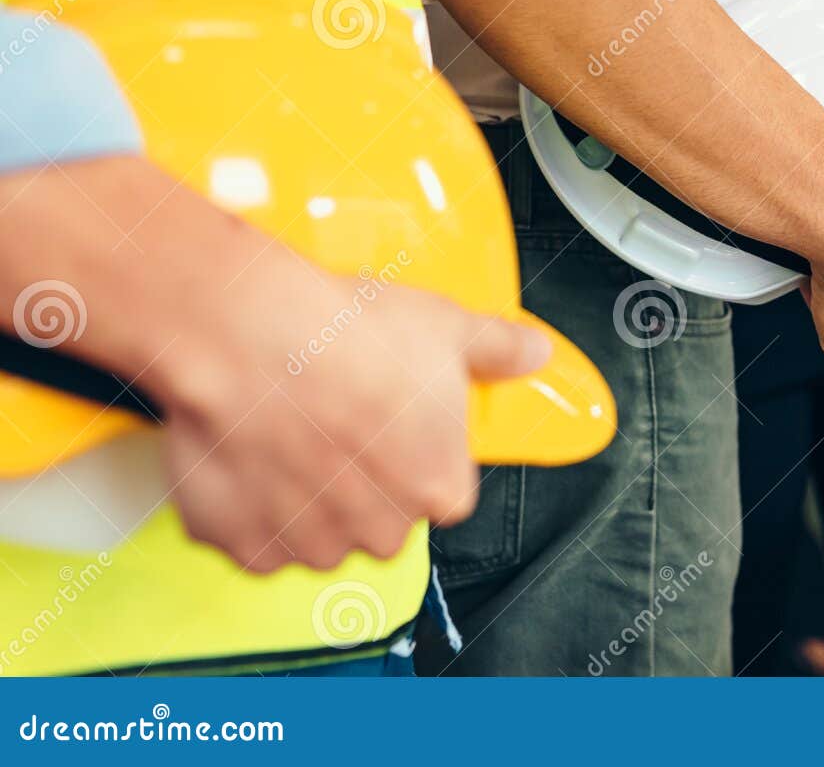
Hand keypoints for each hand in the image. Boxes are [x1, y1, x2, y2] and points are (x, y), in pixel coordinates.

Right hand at [0, 157, 551, 573]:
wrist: (249, 341)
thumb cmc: (348, 336)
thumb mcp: (447, 327)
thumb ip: (498, 350)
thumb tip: (533, 353)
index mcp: (439, 487)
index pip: (441, 489)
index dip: (414, 453)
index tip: (391, 423)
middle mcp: (382, 530)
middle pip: (379, 516)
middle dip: (360, 480)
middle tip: (336, 419)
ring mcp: (309, 543)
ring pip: (314, 530)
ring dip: (303, 495)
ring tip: (287, 430)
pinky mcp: (243, 544)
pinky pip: (251, 534)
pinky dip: (245, 505)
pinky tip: (248, 451)